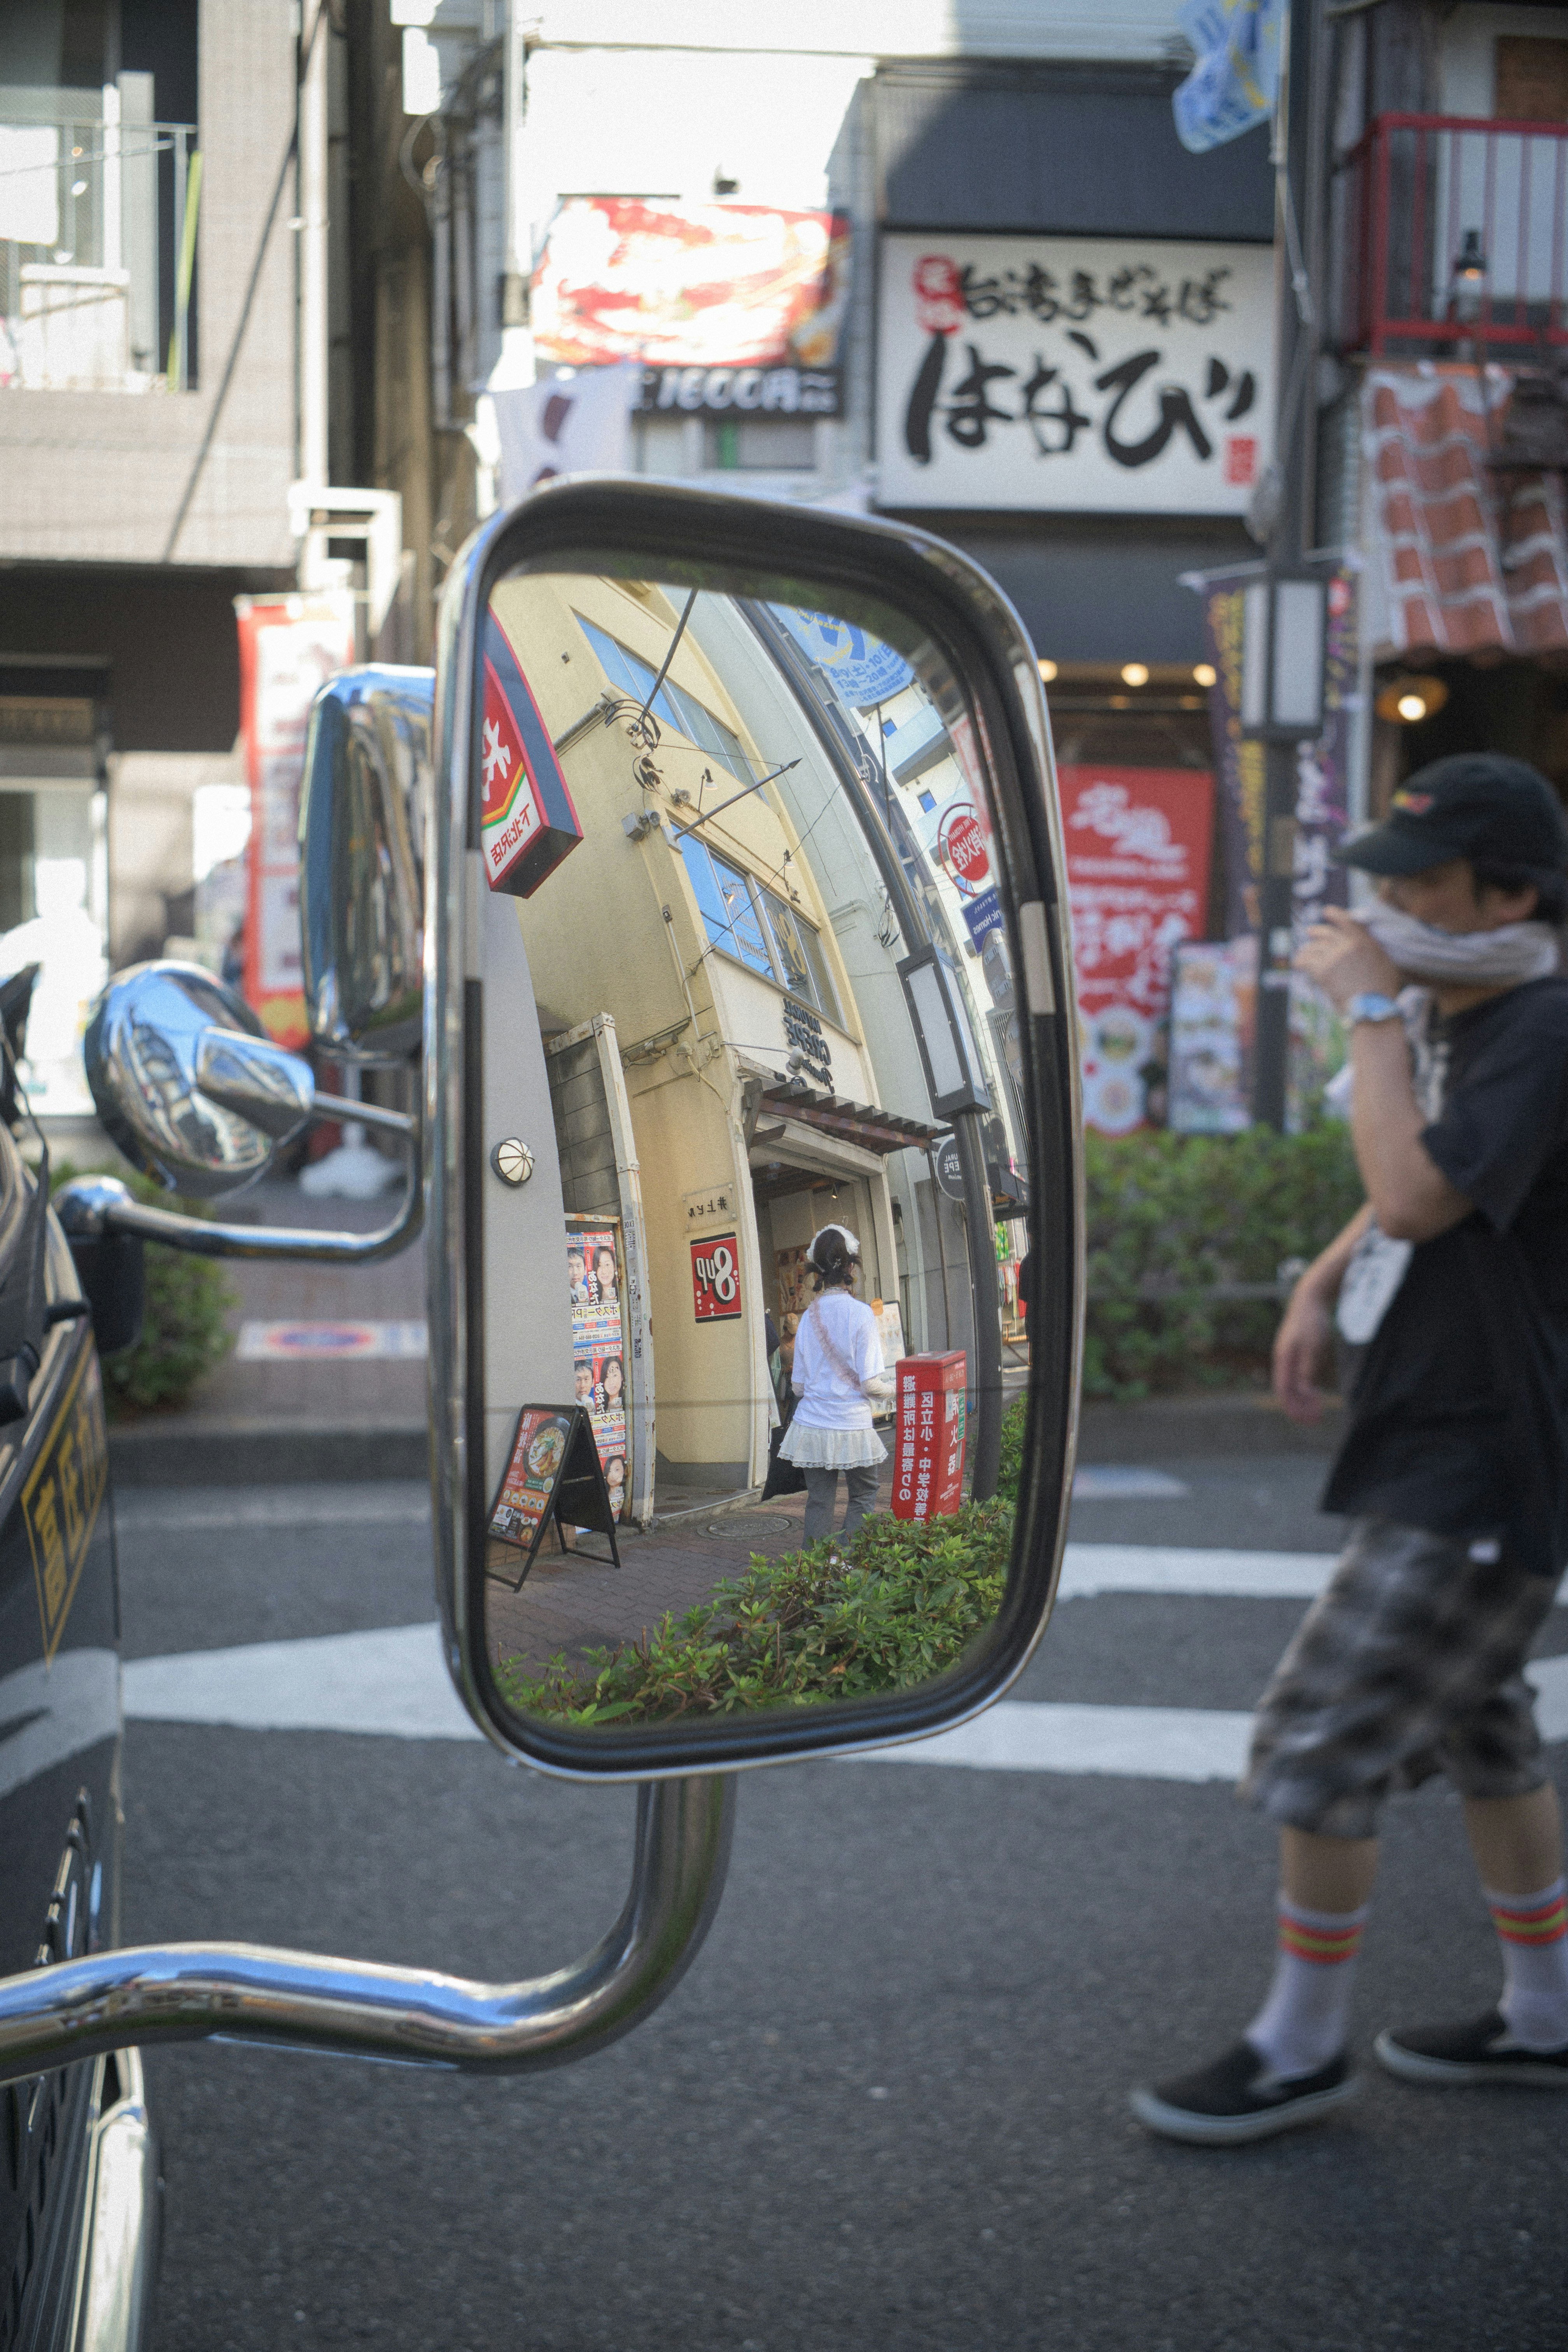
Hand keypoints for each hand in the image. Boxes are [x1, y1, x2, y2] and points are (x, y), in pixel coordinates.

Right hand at [1272, 1282, 1334, 1423]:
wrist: (1309, 1300)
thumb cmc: (1312, 1321)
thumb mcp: (1314, 1345)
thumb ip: (1308, 1368)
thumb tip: (1305, 1391)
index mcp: (1284, 1359)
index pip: (1283, 1391)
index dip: (1294, 1407)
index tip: (1309, 1419)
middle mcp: (1282, 1361)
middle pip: (1286, 1392)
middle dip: (1300, 1409)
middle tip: (1317, 1420)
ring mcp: (1287, 1359)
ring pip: (1291, 1387)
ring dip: (1303, 1401)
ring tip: (1318, 1411)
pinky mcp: (1294, 1356)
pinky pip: (1296, 1379)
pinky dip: (1305, 1391)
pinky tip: (1316, 1395)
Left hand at [1293, 907, 1400, 1013]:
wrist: (1373, 1008)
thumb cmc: (1381, 991)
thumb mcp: (1384, 963)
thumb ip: (1372, 949)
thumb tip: (1361, 943)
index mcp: (1365, 942)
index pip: (1347, 921)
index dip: (1335, 914)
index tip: (1326, 911)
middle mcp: (1349, 946)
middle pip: (1326, 933)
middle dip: (1316, 931)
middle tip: (1309, 932)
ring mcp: (1335, 957)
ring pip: (1314, 947)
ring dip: (1306, 950)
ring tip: (1301, 953)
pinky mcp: (1323, 971)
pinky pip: (1307, 962)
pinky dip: (1300, 962)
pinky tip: (1297, 964)